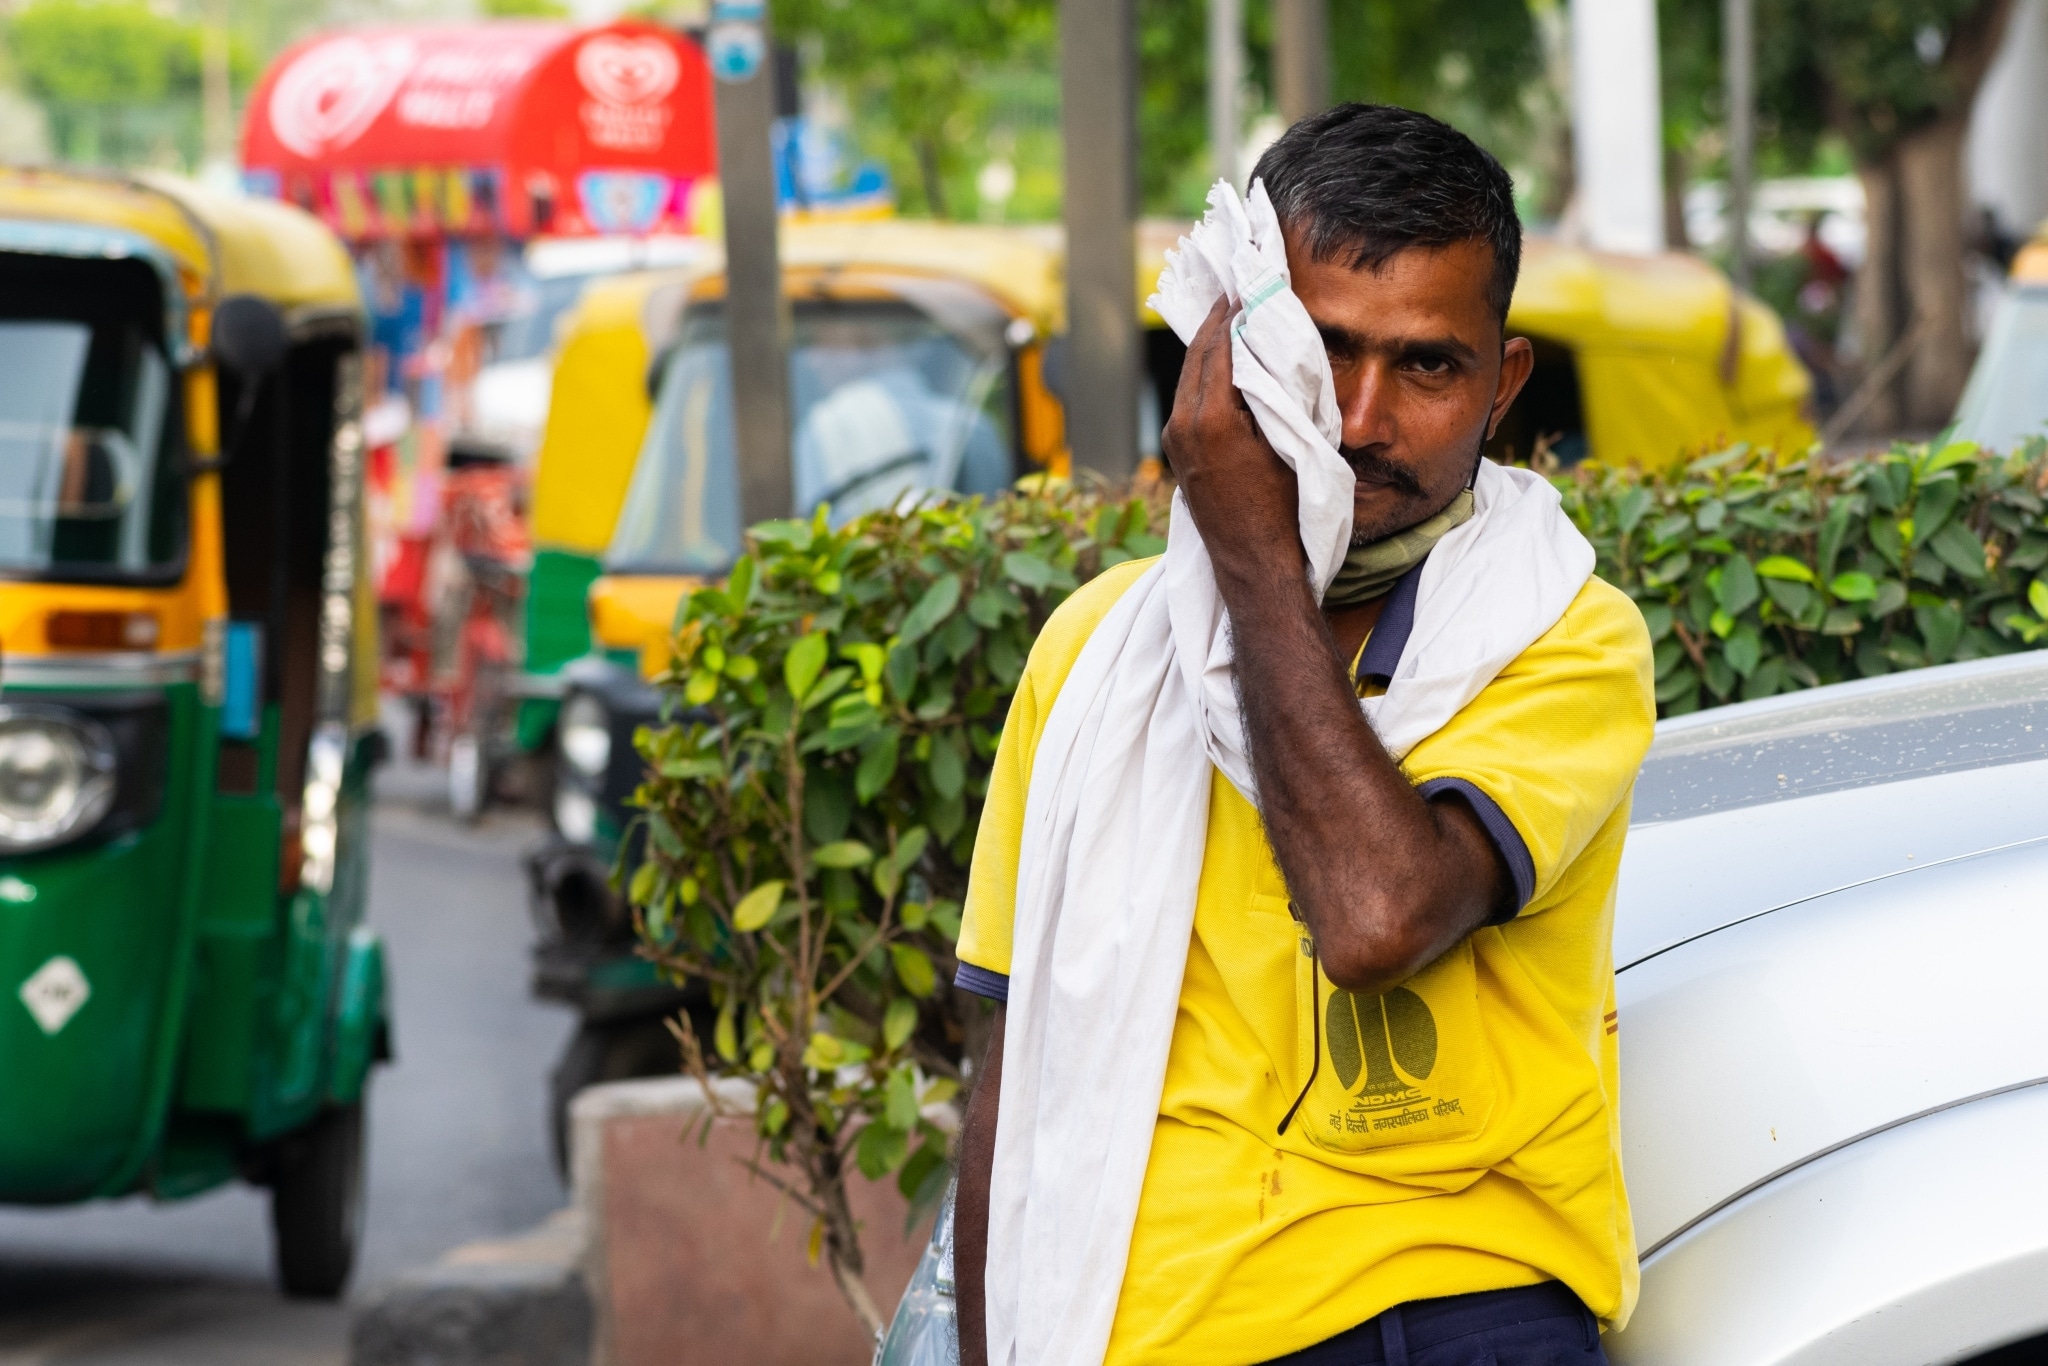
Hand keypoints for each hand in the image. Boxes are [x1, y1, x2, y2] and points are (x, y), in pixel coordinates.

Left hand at [1161, 298, 1303, 585]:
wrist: (1255, 564)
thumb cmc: (1284, 508)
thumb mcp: (1287, 443)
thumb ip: (1272, 393)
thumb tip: (1268, 349)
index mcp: (1210, 419)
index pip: (1218, 347)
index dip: (1233, 314)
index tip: (1245, 288)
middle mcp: (1182, 426)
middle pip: (1195, 356)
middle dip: (1214, 323)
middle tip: (1233, 292)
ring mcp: (1174, 442)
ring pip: (1187, 378)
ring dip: (1207, 348)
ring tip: (1228, 320)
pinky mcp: (1176, 455)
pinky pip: (1186, 401)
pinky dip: (1202, 376)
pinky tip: (1220, 364)